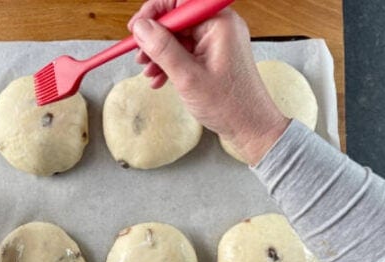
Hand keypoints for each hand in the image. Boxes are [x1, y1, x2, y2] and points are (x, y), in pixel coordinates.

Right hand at [128, 0, 288, 164]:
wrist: (249, 126)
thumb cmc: (228, 104)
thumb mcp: (187, 76)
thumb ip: (162, 48)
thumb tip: (141, 27)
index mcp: (219, 22)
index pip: (180, 1)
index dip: (154, 12)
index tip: (135, 29)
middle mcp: (220, 25)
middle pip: (177, 19)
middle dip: (155, 37)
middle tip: (139, 56)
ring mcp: (217, 40)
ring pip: (178, 36)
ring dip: (159, 53)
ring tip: (149, 73)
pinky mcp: (214, 54)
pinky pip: (185, 49)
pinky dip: (169, 63)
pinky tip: (160, 79)